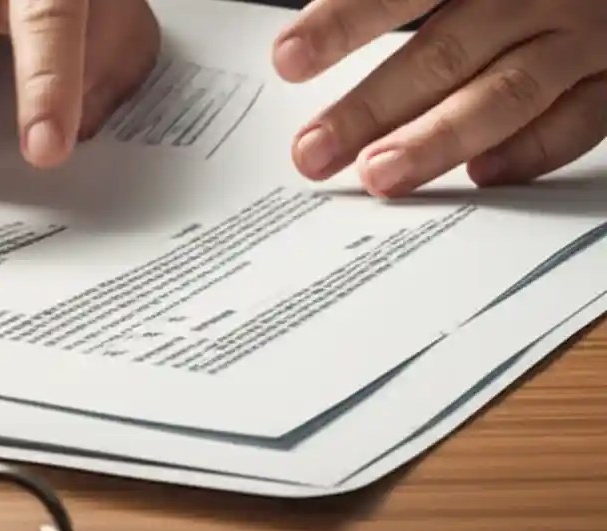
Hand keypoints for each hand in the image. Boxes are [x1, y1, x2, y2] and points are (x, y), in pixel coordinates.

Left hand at [272, 0, 606, 196]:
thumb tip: (316, 30)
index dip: (344, 21)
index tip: (287, 59)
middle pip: (443, 52)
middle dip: (369, 108)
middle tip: (313, 150)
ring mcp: (585, 34)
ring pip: (505, 94)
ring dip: (437, 141)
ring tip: (378, 174)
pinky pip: (577, 120)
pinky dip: (529, 152)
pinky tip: (479, 176)